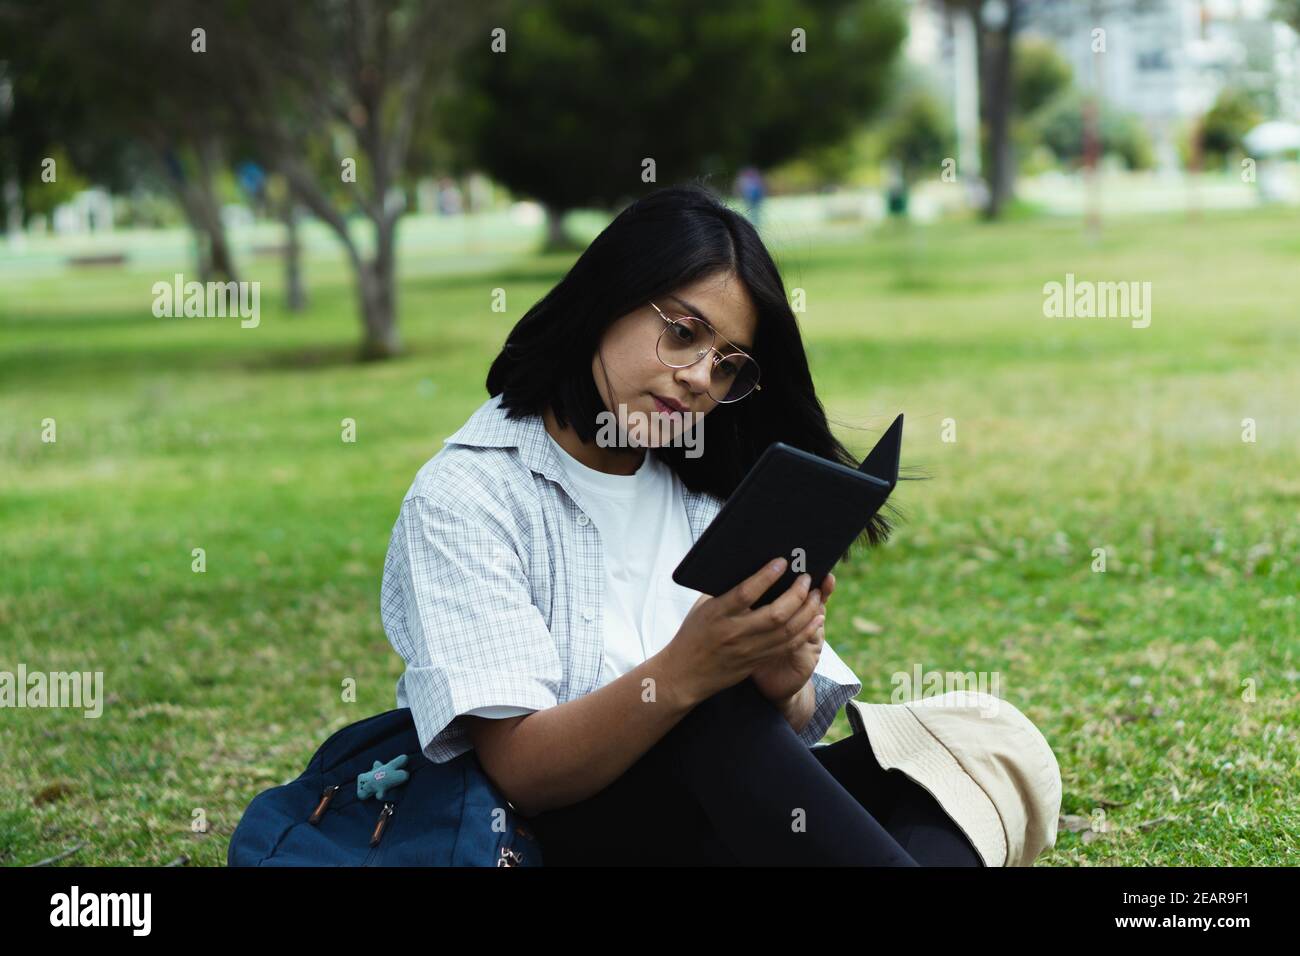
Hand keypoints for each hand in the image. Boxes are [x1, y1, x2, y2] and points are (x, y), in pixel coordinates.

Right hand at [661, 558, 826, 706]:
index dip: (766, 577)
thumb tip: (750, 567)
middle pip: (775, 614)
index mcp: (717, 614)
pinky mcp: (757, 661)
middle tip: (806, 579)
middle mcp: (734, 633)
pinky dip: (806, 631)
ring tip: (816, 595)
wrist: (685, 674)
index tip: (782, 562)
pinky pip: (788, 646)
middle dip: (796, 595)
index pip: (745, 593)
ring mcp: (748, 650)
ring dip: (807, 611)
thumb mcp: (703, 607)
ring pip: (787, 631)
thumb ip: (725, 591)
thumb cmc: (693, 633)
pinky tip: (815, 618)